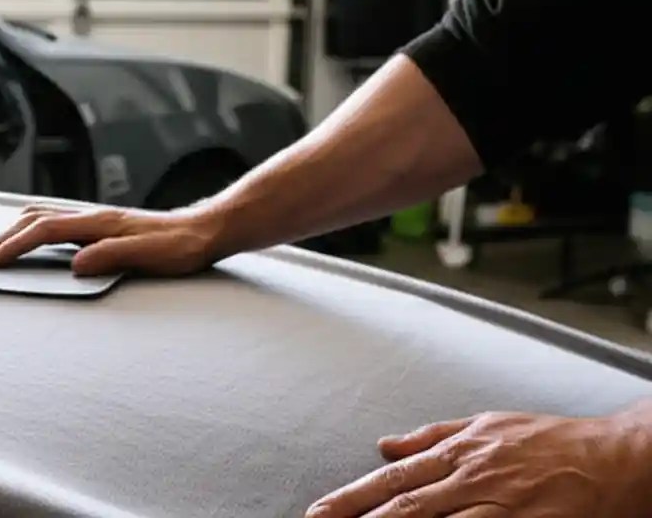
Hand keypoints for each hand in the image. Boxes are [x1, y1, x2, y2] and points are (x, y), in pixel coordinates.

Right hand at [0, 204, 221, 276]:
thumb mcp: (153, 256)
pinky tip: (24, 241)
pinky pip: (52, 223)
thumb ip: (114, 257)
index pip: (43, 231)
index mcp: (99, 223)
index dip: (13, 246)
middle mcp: (91, 216)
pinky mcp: (98, 227)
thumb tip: (76, 264)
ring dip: (10, 232)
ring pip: (39, 217)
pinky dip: (28, 230)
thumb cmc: (181, 247)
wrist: (205, 230)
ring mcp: (94, 219)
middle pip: (31, 220)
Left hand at [307, 406, 651, 517]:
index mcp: (459, 452)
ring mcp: (501, 504)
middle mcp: (473, 476)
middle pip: (405, 504)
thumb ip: (431, 437)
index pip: (392, 478)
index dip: (352, 497)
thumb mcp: (486, 426)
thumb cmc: (551, 442)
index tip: (318, 512)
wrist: (618, 455)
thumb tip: (384, 444)